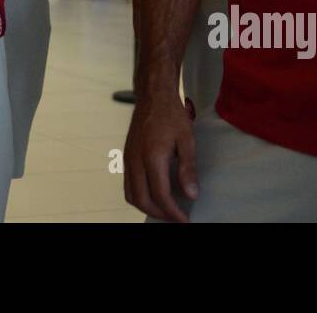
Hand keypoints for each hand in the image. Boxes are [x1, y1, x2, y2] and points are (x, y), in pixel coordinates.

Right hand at [124, 92, 197, 221]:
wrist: (152, 95)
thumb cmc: (171, 114)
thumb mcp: (186, 140)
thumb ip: (188, 169)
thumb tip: (191, 195)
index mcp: (152, 157)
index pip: (160, 195)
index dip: (173, 212)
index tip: (184, 220)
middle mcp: (135, 160)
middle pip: (142, 200)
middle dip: (159, 214)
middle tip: (176, 218)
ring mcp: (128, 158)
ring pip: (131, 195)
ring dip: (147, 207)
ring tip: (165, 210)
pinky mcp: (126, 156)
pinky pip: (128, 185)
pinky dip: (139, 196)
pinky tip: (154, 195)